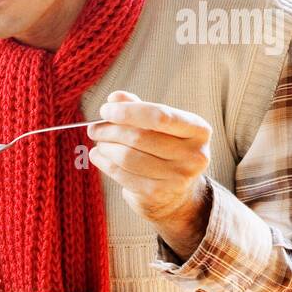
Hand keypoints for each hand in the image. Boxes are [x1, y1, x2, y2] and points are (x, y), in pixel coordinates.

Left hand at [86, 90, 213, 259]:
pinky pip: (122, 174)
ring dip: (105, 147)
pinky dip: (104, 163)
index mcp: (198, 130)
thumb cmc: (165, 150)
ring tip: (99, 142)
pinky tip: (97, 156)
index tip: (105, 110)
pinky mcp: (157, 193)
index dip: (128, 111)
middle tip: (94, 128)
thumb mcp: (159, 126)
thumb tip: (115, 98)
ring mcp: (176, 177)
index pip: (159, 116)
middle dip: (110, 130)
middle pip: (139, 137)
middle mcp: (193, 155)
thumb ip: (139, 108)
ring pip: (128, 157)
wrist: (175, 193)